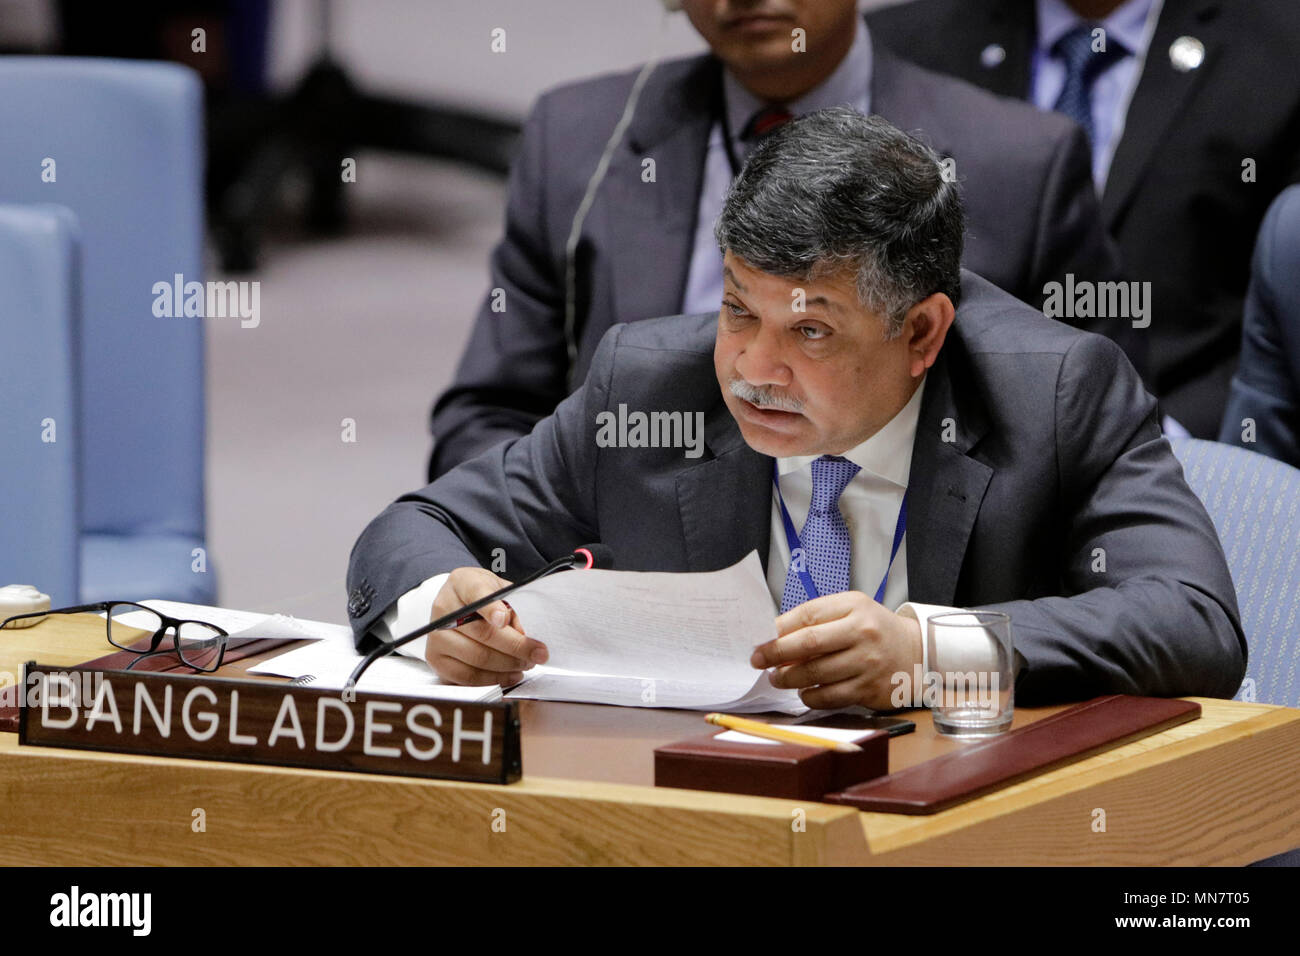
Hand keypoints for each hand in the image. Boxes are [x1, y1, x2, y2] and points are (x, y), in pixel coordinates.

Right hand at [424, 568, 548, 685]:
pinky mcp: (436, 659)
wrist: (457, 607)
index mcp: (462, 583)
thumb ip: (514, 607)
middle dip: (516, 647)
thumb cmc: (484, 598)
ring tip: (527, 663)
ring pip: (478, 658)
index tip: (504, 619)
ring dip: (509, 665)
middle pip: (482, 633)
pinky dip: (494, 679)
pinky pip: (468, 677)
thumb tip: (525, 636)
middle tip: (538, 653)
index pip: (477, 593)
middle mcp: (443, 608)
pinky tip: (510, 674)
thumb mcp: (500, 590)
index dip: (491, 608)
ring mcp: (436, 635)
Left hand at [750, 592, 921, 709]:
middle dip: (776, 654)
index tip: (760, 640)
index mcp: (854, 607)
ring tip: (778, 677)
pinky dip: (809, 696)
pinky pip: (829, 697)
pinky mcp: (869, 689)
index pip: (807, 615)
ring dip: (789, 678)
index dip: (778, 630)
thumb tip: (775, 635)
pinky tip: (804, 690)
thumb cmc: (874, 630)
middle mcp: (863, 633)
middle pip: (809, 644)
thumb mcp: (850, 610)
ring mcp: (867, 663)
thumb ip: (816, 619)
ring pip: (816, 674)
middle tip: (759, 661)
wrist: (916, 653)